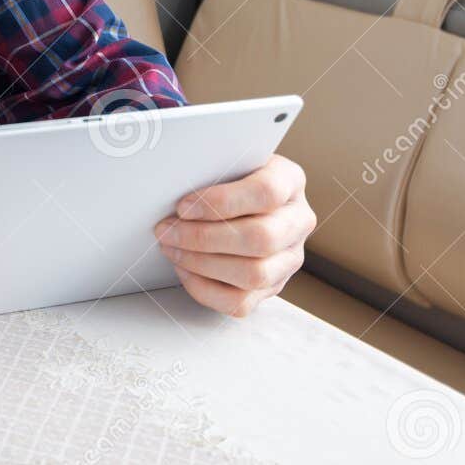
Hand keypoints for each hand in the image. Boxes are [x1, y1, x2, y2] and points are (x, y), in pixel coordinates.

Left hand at [154, 153, 314, 317]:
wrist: (236, 198)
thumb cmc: (224, 178)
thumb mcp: (223, 162)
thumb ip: (209, 168)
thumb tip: (169, 184)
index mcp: (289, 180)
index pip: (266, 192)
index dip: (221, 202)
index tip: (182, 206)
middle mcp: (297, 221)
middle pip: (261, 238)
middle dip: (203, 238)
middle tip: (167, 230)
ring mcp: (289, 258)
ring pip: (254, 274)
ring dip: (201, 264)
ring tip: (171, 248)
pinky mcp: (272, 286)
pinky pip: (241, 302)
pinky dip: (205, 289)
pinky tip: (184, 269)